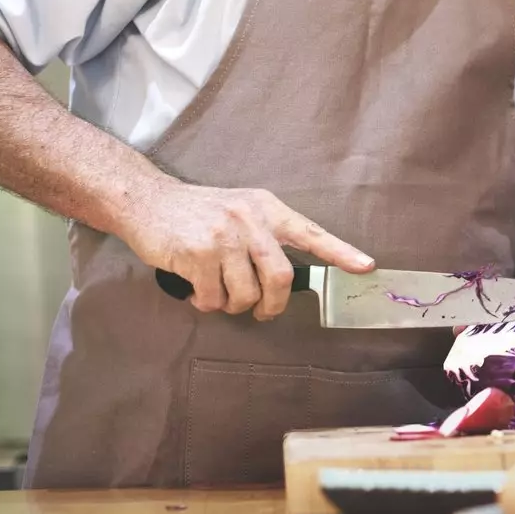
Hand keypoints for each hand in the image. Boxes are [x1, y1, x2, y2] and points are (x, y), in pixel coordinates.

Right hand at [120, 181, 372, 320]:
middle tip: (262, 312)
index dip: (340, 252)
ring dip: (233, 305)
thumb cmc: (198, 211)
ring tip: (219, 293)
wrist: (147, 200)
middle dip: (273, 305)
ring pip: (247, 294)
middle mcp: (250, 219)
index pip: (311, 232)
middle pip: (281, 277)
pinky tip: (197, 290)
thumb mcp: (240, 208)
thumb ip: (265, 235)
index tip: (366, 266)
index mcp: (267, 208)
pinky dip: (207, 303)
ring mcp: (223, 236)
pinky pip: (214, 298)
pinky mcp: (197, 254)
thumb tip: (287, 278)